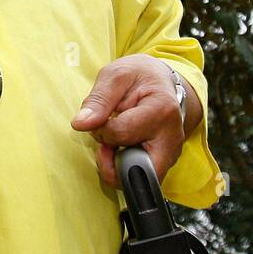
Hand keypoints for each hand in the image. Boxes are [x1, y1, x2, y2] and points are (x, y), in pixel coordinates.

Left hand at [70, 53, 188, 185]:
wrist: (159, 80)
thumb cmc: (137, 76)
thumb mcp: (115, 76)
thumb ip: (98, 100)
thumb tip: (80, 124)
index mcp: (161, 109)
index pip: (121, 133)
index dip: (101, 130)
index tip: (99, 119)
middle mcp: (172, 136)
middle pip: (137, 167)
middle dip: (112, 163)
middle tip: (104, 143)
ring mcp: (171, 151)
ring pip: (140, 176)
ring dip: (117, 165)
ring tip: (111, 143)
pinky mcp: (165, 160)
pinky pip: (142, 175)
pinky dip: (125, 167)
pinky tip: (119, 149)